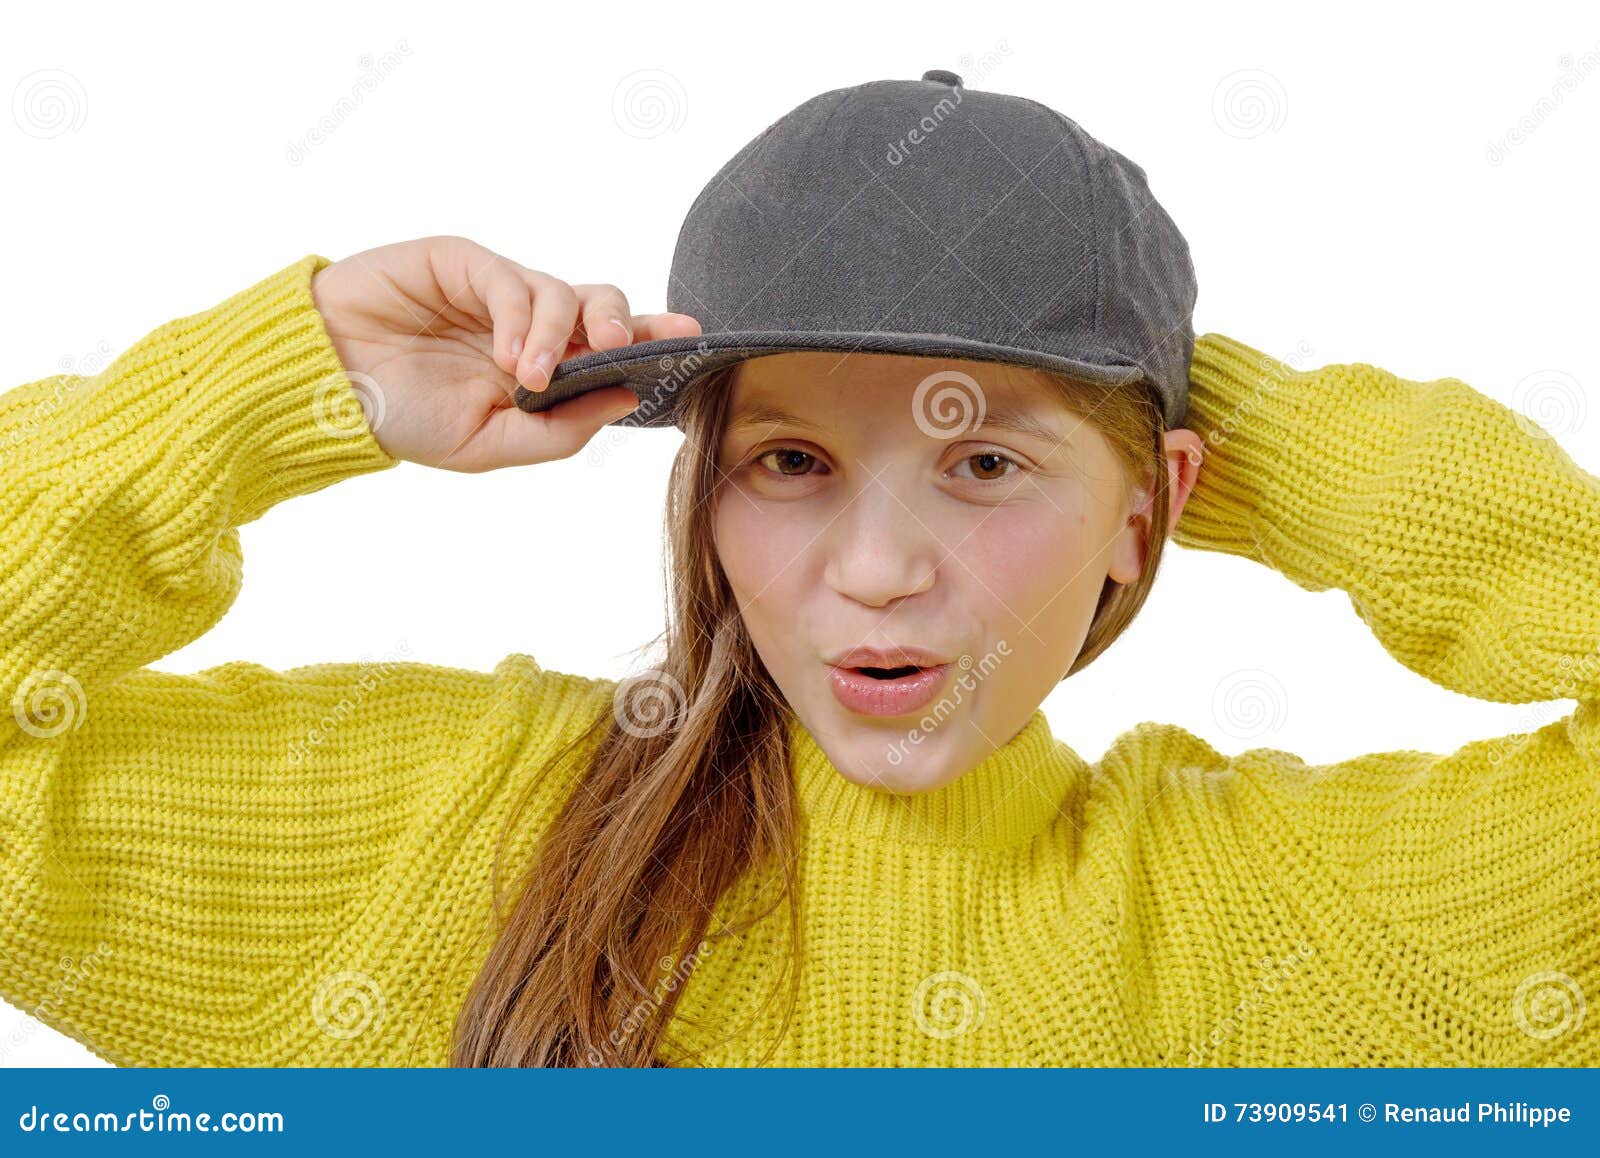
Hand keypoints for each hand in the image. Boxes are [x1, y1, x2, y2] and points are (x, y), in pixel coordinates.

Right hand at [309, 235, 701, 471]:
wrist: (325, 391)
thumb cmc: (402, 416)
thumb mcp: (489, 444)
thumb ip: (559, 429)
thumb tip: (626, 399)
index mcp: (542, 366)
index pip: (610, 345)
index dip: (653, 336)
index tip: (692, 338)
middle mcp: (528, 323)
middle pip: (601, 304)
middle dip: (623, 324)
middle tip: (619, 352)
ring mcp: (496, 290)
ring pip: (562, 291)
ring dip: (559, 337)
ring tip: (530, 378)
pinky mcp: (461, 261)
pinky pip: (511, 280)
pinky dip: (523, 318)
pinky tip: (511, 356)